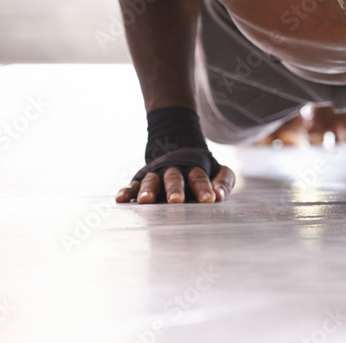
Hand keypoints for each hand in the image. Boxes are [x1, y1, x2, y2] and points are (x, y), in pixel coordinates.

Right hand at [115, 147, 235, 203]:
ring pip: (151, 181)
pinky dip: (126, 191)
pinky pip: (132, 185)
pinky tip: (121, 199)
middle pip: (174, 178)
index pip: (199, 177)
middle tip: (176, 201)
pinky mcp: (141, 180)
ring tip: (146, 201)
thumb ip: (224, 182)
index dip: (204, 188)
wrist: (177, 145)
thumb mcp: (218, 170)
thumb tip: (220, 196)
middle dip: (175, 189)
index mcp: (194, 169)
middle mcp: (173, 171)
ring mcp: (156, 175)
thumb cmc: (202, 169)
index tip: (209, 200)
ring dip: (148, 190)